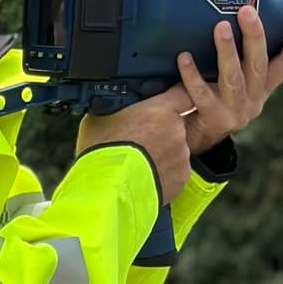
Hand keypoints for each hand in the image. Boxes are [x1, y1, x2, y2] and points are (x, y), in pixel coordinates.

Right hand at [76, 84, 193, 202]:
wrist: (107, 190)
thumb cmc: (101, 153)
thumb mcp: (100, 117)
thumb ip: (119, 107)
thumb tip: (115, 104)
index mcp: (160, 111)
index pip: (182, 93)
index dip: (176, 95)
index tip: (172, 98)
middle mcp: (176, 132)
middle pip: (176, 124)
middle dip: (162, 129)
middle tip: (141, 138)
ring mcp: (181, 157)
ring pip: (176, 148)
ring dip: (163, 152)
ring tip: (139, 161)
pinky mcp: (181, 179)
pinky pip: (175, 169)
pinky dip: (163, 171)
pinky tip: (144, 174)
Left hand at [177, 6, 282, 154]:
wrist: (196, 137)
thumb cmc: (213, 97)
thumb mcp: (233, 80)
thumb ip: (237, 57)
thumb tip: (226, 13)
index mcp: (263, 86)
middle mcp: (254, 99)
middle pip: (259, 64)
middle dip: (255, 36)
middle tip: (246, 11)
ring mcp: (235, 110)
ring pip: (233, 77)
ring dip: (227, 51)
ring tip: (220, 27)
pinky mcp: (214, 118)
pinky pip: (201, 93)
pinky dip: (192, 74)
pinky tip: (184, 57)